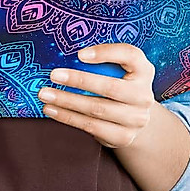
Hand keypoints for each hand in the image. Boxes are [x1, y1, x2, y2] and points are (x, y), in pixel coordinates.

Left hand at [39, 44, 154, 148]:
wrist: (134, 119)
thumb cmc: (119, 86)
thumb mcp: (119, 70)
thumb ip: (103, 62)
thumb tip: (67, 56)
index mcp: (144, 71)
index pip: (130, 55)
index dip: (107, 53)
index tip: (80, 54)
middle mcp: (144, 95)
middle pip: (111, 87)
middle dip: (79, 81)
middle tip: (53, 75)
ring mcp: (136, 119)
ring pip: (97, 109)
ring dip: (67, 102)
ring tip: (46, 95)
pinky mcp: (124, 136)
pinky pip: (92, 127)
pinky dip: (69, 118)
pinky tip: (53, 110)